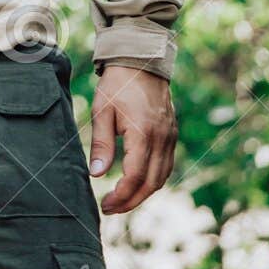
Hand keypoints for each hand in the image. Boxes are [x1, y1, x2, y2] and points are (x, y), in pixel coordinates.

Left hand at [88, 65, 177, 214]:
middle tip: (110, 208)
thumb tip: (96, 175)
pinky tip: (136, 182)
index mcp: (144, 132)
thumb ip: (101, 143)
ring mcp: (170, 137)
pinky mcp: (172, 134)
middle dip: (131, 201)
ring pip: (162, 177)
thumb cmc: (118, 84)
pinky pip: (166, 165)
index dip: (121, 195)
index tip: (105, 204)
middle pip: (151, 183)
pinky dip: (153, 180)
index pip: (136, 176)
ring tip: (121, 200)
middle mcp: (162, 138)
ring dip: (143, 193)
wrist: (142, 60)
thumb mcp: (102, 110)